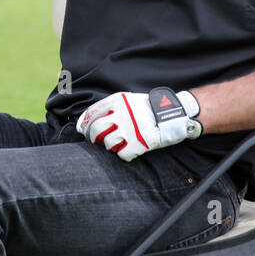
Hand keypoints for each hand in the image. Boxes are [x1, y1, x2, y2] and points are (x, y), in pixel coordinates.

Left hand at [76, 88, 201, 161]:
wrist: (172, 113)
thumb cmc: (146, 108)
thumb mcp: (126, 100)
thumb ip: (107, 109)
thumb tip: (83, 124)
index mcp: (117, 101)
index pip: (91, 113)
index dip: (84, 124)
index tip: (82, 130)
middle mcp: (122, 114)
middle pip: (95, 130)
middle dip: (93, 138)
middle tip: (97, 140)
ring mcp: (130, 129)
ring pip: (107, 143)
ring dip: (110, 145)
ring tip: (119, 142)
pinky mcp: (139, 142)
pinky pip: (122, 155)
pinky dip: (124, 154)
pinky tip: (130, 148)